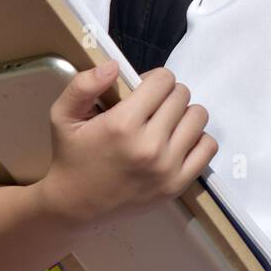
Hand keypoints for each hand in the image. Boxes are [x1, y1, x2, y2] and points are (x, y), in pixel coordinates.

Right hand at [40, 62, 219, 225]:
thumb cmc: (71, 156)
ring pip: (198, 117)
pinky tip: (177, 141)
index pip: (164, 81)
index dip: (154, 80)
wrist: (76, 205)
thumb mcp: (63, 115)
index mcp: (122, 125)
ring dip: (184, 115)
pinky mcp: (178, 184)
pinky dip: (197, 139)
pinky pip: (208, 147)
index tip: (142, 92)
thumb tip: (114, 66)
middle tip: (151, 109)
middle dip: (167, 96)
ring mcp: (167, 167)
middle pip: (182, 96)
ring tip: (165, 124)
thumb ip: (83, 85)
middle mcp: (149, 145)